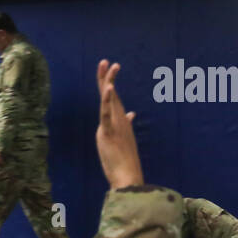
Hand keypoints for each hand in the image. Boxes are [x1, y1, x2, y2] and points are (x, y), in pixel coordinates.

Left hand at [95, 60, 142, 188]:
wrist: (128, 176)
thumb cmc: (124, 160)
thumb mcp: (122, 139)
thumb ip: (125, 125)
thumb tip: (131, 114)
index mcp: (120, 121)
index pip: (113, 100)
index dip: (110, 85)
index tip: (110, 69)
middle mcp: (119, 120)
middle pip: (111, 95)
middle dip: (108, 77)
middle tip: (106, 61)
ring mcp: (115, 125)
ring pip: (110, 100)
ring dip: (109, 82)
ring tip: (108, 65)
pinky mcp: (109, 132)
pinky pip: (107, 114)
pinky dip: (107, 101)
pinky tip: (108, 88)